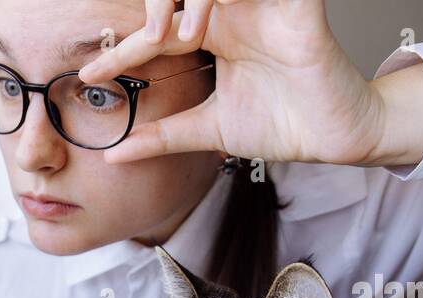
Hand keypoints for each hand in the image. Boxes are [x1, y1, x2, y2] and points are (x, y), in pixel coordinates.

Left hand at [79, 0, 422, 167]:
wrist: (334, 137)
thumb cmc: (282, 124)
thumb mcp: (209, 132)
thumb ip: (163, 138)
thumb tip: (115, 156)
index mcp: (215, 36)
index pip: (158, 33)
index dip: (122, 52)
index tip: (88, 75)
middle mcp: (237, 15)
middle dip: (153, 8)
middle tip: (137, 44)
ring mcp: (268, 8)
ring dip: (192, 1)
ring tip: (173, 37)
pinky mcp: (301, 9)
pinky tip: (216, 11)